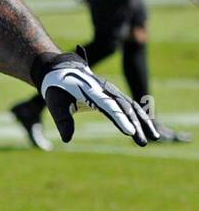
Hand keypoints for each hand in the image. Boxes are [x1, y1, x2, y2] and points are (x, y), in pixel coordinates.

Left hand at [33, 52, 158, 146]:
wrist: (59, 68)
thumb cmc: (56, 88)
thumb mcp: (55, 103)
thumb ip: (62, 120)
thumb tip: (66, 139)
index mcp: (92, 91)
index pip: (109, 107)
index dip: (120, 119)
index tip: (130, 132)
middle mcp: (105, 90)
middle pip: (125, 108)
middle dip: (136, 125)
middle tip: (143, 143)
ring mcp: (111, 91)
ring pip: (132, 106)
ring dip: (143, 121)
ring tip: (154, 137)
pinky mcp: (113, 94)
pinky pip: (130, 105)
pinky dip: (140, 116)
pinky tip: (148, 128)